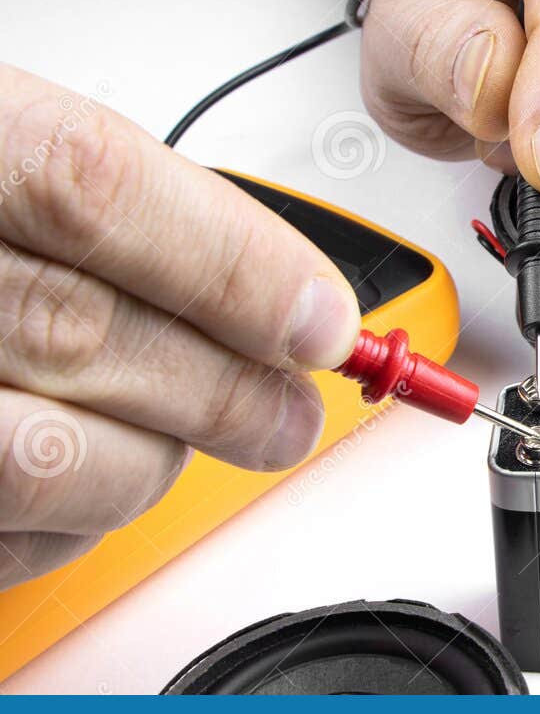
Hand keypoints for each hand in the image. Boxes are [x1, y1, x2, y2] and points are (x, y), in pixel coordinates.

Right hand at [0, 65, 360, 588]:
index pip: (89, 188)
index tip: (322, 320)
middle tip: (289, 411)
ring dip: (153, 463)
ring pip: (44, 457)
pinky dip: (68, 524)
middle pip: (79, 329)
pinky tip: (88, 482)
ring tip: (191, 444)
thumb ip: (106, 206)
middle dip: (225, 386)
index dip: (231, 262)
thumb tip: (283, 298)